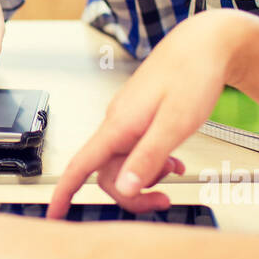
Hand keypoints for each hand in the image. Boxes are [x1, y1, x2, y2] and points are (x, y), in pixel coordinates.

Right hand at [47, 9, 254, 217]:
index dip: (64, 192)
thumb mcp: (176, 123)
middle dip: (133, 192)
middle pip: (107, 173)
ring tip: (176, 170)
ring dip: (148, 175)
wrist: (205, 43)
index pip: (81, 164)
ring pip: (124, 162)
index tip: (53, 215)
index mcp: (119, 124)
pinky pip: (137, 149)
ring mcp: (128, 119)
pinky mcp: (140, 117)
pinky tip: (174, 160)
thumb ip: (149, 157)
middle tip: (165, 199)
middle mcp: (118, 122)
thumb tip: (126, 188)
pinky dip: (154, 162)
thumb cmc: (192, 75)